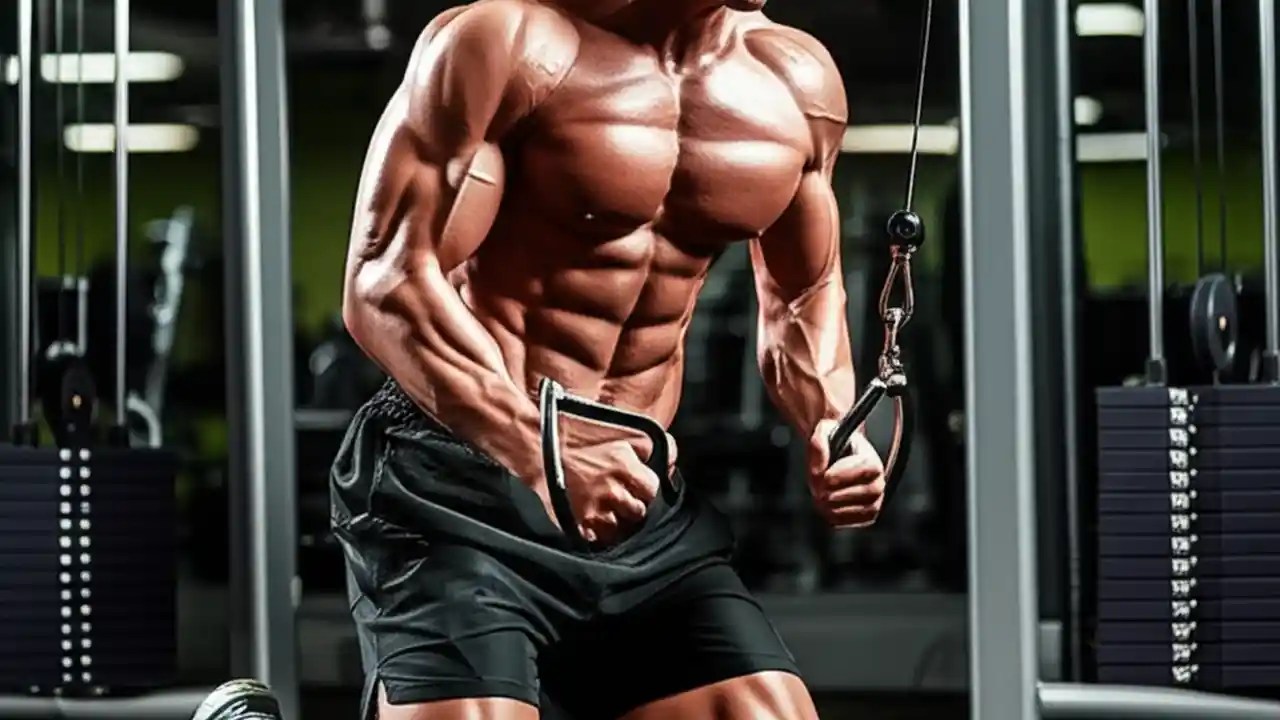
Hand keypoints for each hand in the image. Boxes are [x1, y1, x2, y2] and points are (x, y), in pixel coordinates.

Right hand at [535, 418, 677, 545]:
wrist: (536, 444)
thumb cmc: (577, 432)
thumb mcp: (621, 428)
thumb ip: (654, 446)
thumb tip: (670, 464)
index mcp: (625, 466)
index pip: (653, 490)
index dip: (646, 488)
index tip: (637, 485)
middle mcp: (612, 490)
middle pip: (639, 512)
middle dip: (633, 504)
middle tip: (621, 496)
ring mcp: (593, 510)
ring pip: (620, 529)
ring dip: (616, 520)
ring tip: (606, 508)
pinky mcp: (576, 522)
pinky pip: (597, 539)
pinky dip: (598, 532)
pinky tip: (593, 519)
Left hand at [808, 419, 885, 528]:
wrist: (833, 459)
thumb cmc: (830, 445)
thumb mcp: (822, 433)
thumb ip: (818, 444)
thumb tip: (819, 471)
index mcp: (870, 458)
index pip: (869, 468)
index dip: (847, 474)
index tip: (826, 476)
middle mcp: (878, 480)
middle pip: (869, 492)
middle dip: (840, 493)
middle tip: (819, 490)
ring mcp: (875, 499)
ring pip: (864, 509)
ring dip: (837, 507)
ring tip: (820, 498)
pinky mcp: (866, 514)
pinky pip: (857, 521)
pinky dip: (838, 518)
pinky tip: (826, 508)